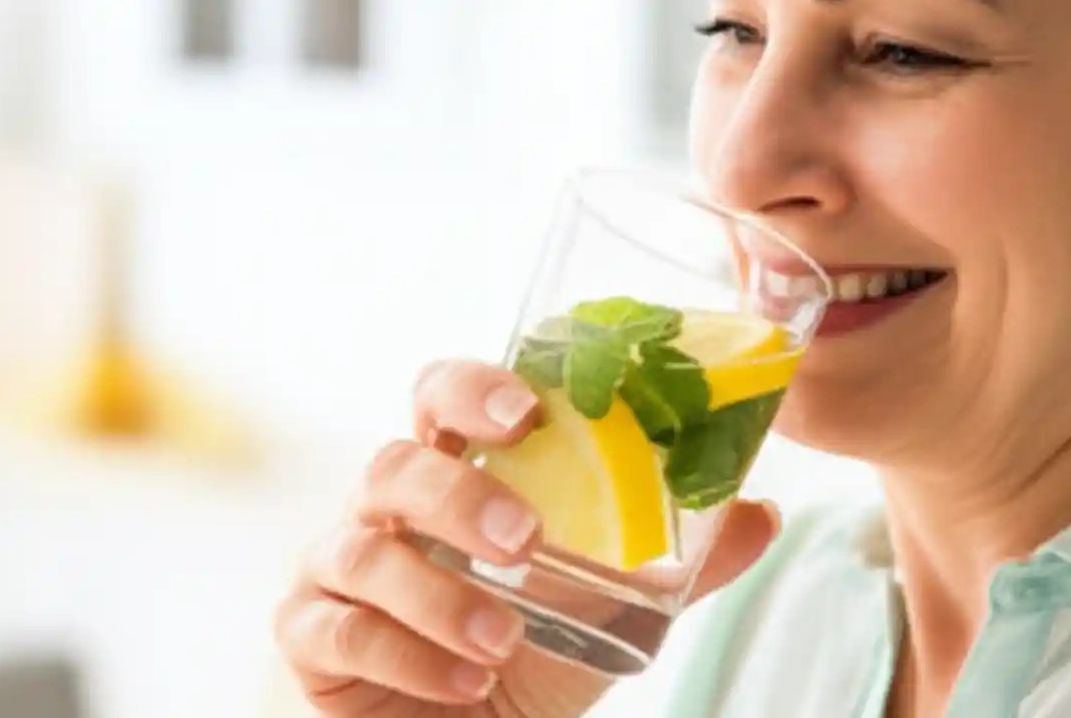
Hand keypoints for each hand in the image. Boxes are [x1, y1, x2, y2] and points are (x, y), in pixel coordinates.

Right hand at [274, 360, 780, 716]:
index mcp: (455, 473)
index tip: (528, 408)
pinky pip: (333, 630)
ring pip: (359, 549)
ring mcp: (339, 566)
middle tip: (524, 539)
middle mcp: (388, 507)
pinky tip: (464, 682)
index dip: (473, 388)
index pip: (443, 398)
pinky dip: (404, 656)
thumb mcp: (613, 605)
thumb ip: (681, 561)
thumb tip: (762, 513)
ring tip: (504, 642)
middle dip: (457, 495)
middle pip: (393, 463)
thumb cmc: (528, 649)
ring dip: (439, 596)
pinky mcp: (309, 633)